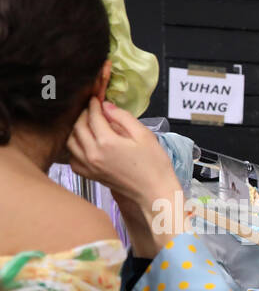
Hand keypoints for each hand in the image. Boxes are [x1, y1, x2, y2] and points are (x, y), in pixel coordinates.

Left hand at [66, 99, 180, 248]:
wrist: (155, 192)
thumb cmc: (155, 165)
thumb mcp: (144, 135)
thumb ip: (123, 117)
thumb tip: (107, 107)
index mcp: (107, 142)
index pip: (93, 116)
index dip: (94, 104)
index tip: (97, 98)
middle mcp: (93, 153)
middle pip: (78, 126)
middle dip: (84, 114)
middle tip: (92, 109)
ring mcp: (90, 166)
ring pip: (71, 141)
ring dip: (76, 129)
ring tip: (87, 124)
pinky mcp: (90, 175)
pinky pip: (72, 158)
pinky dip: (74, 148)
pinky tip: (84, 144)